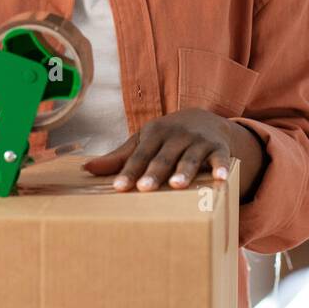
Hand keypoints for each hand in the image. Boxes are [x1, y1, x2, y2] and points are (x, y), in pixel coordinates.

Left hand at [82, 108, 267, 197]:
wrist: (205, 119)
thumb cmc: (167, 138)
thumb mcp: (144, 142)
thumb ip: (120, 157)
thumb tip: (86, 168)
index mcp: (155, 133)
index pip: (140, 155)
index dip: (130, 171)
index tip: (119, 187)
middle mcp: (177, 136)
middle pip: (164, 157)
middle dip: (155, 172)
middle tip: (145, 188)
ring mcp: (198, 141)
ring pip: (190, 158)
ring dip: (185, 171)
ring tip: (177, 185)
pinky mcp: (218, 148)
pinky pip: (221, 159)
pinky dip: (222, 168)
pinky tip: (221, 179)